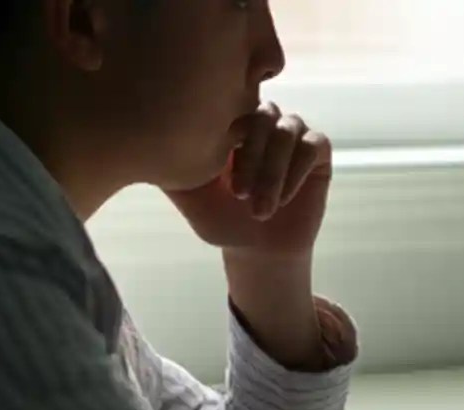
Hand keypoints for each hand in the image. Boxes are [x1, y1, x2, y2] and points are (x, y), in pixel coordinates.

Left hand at [164, 102, 331, 256]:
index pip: (231, 104)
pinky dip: (294, 174)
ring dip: (272, 171)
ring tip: (259, 207)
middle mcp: (263, 122)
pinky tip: (280, 201)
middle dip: (252, 156)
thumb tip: (145, 133)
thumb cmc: (221, 219)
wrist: (257, 250)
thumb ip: (172, 162)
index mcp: (231, 123)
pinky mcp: (318, 152)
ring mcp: (292, 134)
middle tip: (238, 194)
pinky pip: (312, 146)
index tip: (216, 177)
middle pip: (263, 114)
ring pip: (288, 130)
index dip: (227, 136)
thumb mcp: (188, 191)